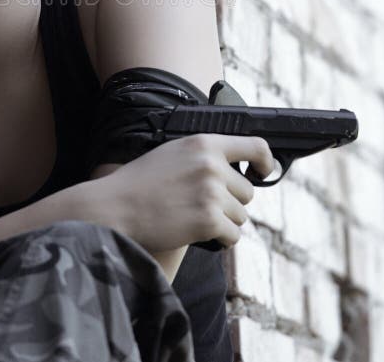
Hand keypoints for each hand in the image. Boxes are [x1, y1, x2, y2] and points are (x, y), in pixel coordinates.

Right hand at [94, 134, 275, 252]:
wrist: (116, 207)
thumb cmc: (141, 182)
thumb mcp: (173, 152)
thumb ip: (204, 155)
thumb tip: (237, 170)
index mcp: (204, 143)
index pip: (255, 146)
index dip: (266, 162)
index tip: (263, 172)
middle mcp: (212, 165)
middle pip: (248, 191)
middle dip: (230, 202)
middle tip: (201, 205)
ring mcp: (211, 193)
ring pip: (240, 216)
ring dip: (223, 222)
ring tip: (192, 218)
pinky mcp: (209, 220)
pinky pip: (233, 236)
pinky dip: (219, 239)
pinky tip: (196, 233)